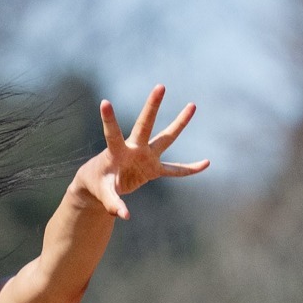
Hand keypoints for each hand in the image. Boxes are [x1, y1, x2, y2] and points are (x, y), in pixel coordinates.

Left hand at [81, 86, 208, 220]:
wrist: (101, 185)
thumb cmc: (97, 185)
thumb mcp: (102, 194)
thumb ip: (113, 203)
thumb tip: (124, 216)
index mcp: (116, 152)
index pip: (113, 133)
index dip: (109, 119)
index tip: (104, 102)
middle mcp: (134, 149)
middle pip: (145, 125)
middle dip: (152, 107)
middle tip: (160, 86)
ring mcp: (146, 157)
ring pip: (166, 138)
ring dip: (179, 124)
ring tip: (192, 105)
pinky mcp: (153, 169)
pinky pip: (175, 170)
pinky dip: (189, 170)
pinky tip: (205, 164)